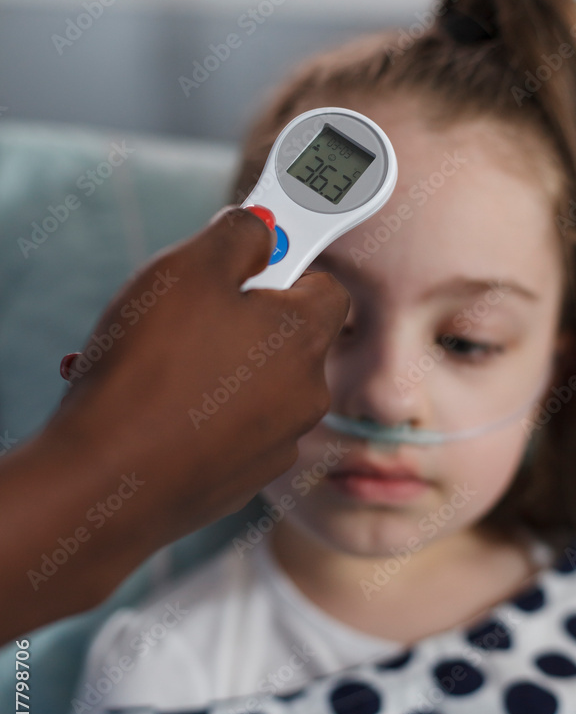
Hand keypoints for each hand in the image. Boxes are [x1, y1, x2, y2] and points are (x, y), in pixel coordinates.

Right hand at [1, 206, 348, 636]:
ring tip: (152, 362)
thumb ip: (238, 237)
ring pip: (251, 384)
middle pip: (285, 337)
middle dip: (240, 318)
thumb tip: (258, 231)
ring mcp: (275, 444)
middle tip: (184, 312)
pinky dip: (198, 411)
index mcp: (304, 339)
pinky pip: (228, 428)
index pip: (327, 286)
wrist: (108, 482)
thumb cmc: (149, 371)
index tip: (250, 258)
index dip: (287, 264)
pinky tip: (151, 406)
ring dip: (212, 365)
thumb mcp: (189, 270)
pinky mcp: (242, 480)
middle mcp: (305, 395)